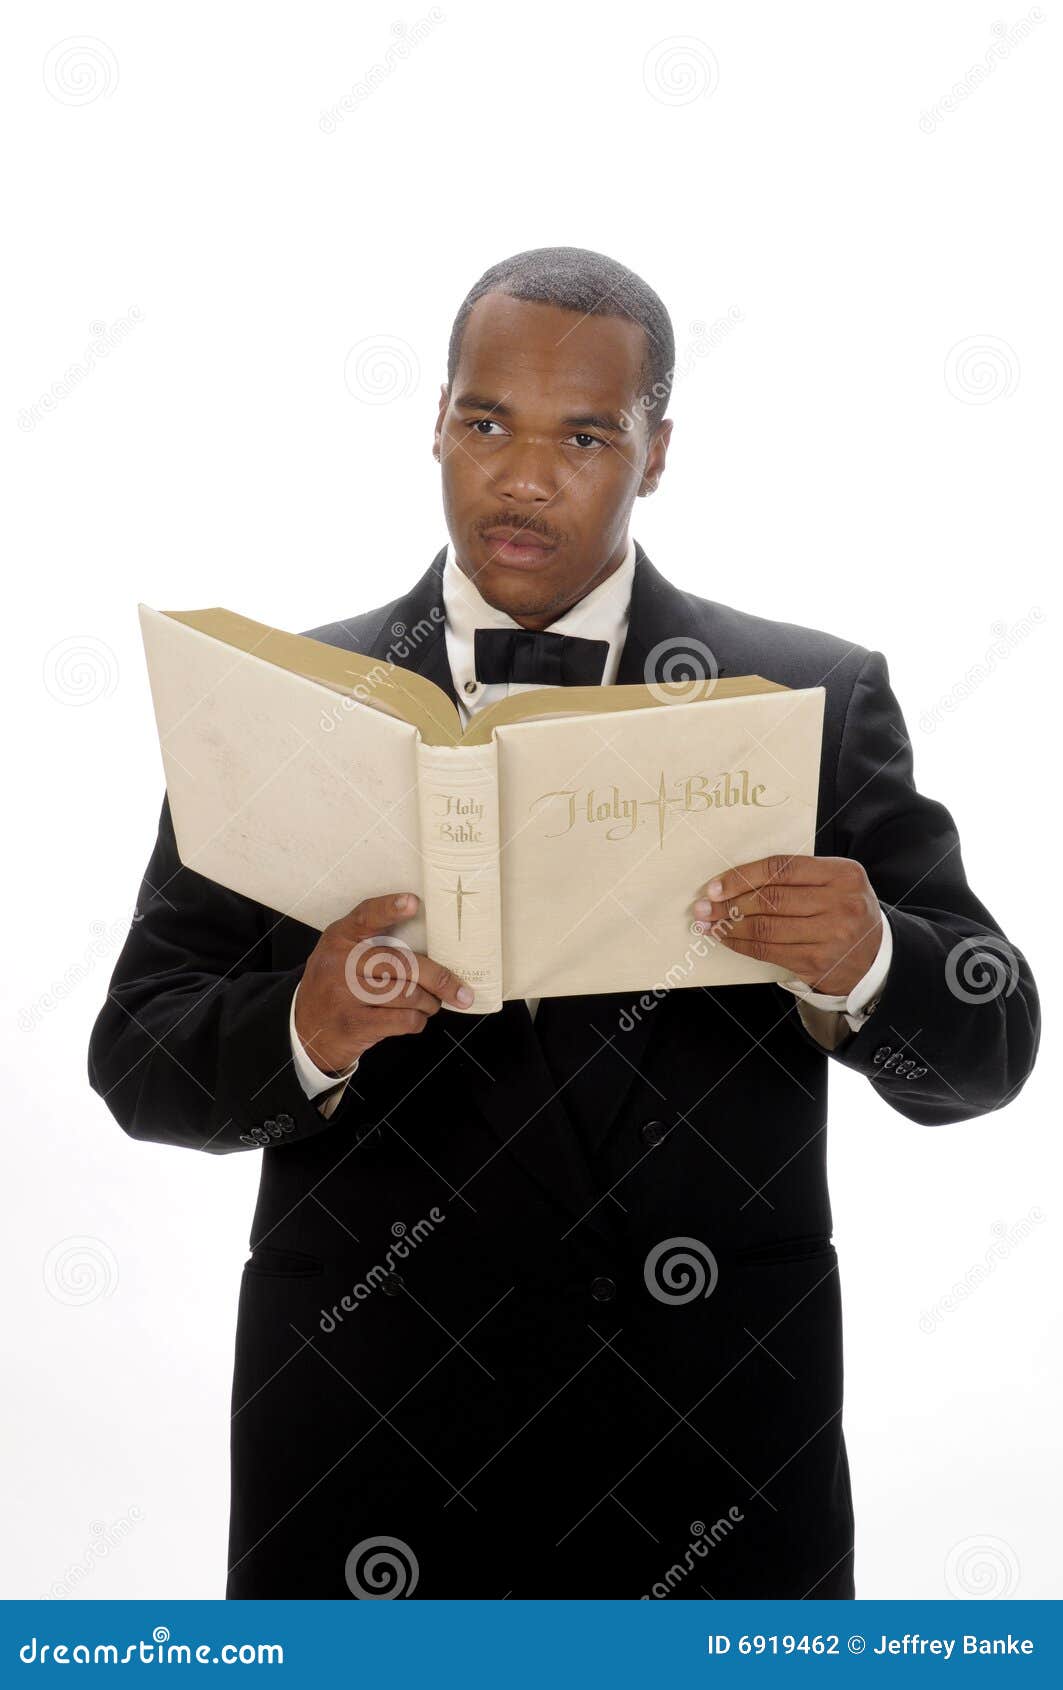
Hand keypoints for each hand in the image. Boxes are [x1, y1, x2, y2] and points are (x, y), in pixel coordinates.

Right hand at [294, 892, 474, 1073]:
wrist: (304, 1028)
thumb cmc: (337, 984)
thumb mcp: (343, 954)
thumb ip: (375, 944)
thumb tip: (436, 945)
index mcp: (340, 937)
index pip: (367, 916)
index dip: (390, 908)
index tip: (414, 902)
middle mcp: (339, 962)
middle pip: (402, 963)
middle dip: (439, 978)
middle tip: (459, 989)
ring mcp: (344, 994)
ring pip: (407, 994)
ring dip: (429, 1002)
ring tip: (432, 1003)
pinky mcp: (354, 1024)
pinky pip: (402, 1020)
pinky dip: (418, 1021)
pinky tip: (416, 1018)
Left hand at [691, 855, 882, 996]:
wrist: (877, 958)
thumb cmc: (845, 912)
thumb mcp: (836, 883)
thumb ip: (798, 876)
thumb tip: (737, 879)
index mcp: (843, 874)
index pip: (783, 868)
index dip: (744, 876)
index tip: (716, 885)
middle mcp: (841, 903)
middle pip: (771, 899)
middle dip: (729, 902)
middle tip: (704, 905)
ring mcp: (831, 935)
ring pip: (766, 927)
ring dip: (729, 925)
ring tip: (708, 923)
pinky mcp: (817, 962)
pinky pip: (768, 951)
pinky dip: (741, 944)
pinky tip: (726, 938)